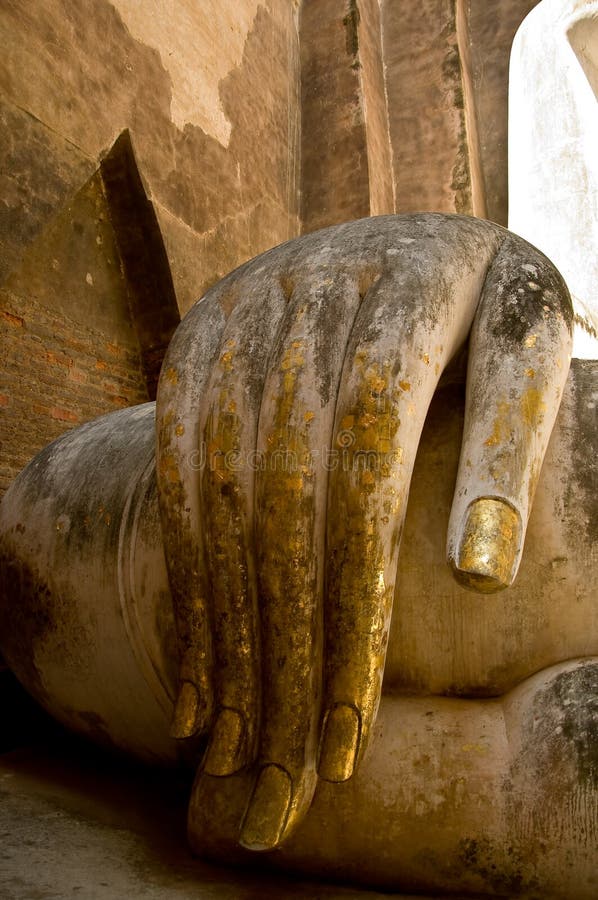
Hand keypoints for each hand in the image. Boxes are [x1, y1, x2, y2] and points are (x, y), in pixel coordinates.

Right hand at [155, 214, 572, 849]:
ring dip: (224, 622)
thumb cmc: (489, 311)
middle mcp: (303, 293)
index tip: (356, 717)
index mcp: (407, 286)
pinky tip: (197, 663)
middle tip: (291, 756)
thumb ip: (508, 449)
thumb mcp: (529, 349)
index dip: (358, 592)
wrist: (409, 244)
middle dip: (285, 634)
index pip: (371, 457)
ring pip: (218, 490)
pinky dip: (184, 574)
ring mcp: (235, 317)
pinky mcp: (194, 348)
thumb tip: (479, 577)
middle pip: (284, 488)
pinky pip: (176, 471)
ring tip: (236, 735)